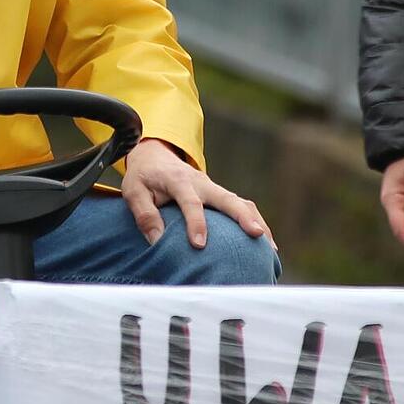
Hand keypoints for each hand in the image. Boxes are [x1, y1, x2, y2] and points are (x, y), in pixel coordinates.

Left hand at [121, 138, 268, 247]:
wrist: (155, 155)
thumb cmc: (144, 177)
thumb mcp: (133, 192)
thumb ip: (144, 214)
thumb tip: (158, 241)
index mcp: (178, 180)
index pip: (190, 201)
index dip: (196, 222)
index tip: (200, 245)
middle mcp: (201, 182)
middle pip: (227, 198)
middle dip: (243, 216)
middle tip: (256, 235)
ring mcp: (213, 188)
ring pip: (240, 202)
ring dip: (256, 221)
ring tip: (270, 248)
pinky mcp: (219, 195)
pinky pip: (241, 206)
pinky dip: (255, 222)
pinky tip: (266, 243)